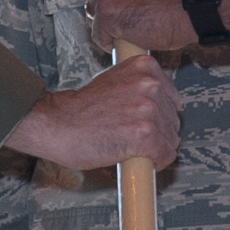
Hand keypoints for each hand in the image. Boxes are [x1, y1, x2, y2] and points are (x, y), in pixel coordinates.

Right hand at [3, 54, 178, 170]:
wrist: (56, 124)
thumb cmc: (80, 109)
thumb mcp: (115, 81)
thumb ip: (139, 88)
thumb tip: (161, 105)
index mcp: (145, 67)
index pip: (171, 99)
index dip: (157, 115)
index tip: (141, 121)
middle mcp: (150, 85)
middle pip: (173, 121)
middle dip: (156, 132)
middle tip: (129, 135)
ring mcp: (149, 110)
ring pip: (170, 140)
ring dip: (153, 148)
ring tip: (126, 144)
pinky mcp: (146, 135)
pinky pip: (165, 156)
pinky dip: (153, 163)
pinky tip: (133, 156)